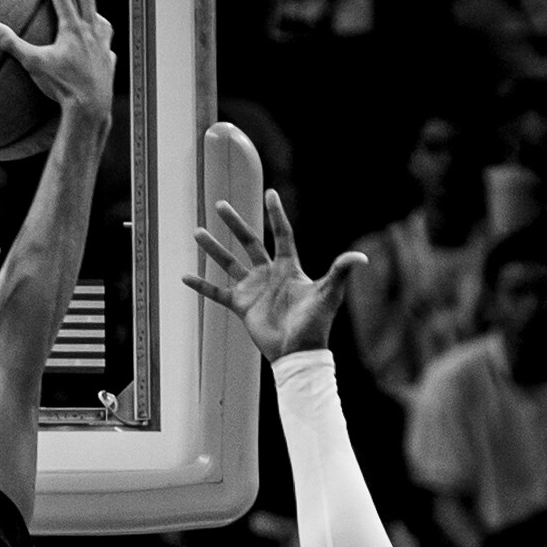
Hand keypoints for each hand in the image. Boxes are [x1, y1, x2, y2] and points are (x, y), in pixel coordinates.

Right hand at [0, 0, 115, 129]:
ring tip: (84, 5)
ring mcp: (103, 45)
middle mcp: (91, 31)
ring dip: (90, 7)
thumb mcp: (33, 64)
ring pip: (100, 17)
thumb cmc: (62, 86)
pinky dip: (101, 36)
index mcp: (72, 28)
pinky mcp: (108, 61)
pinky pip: (107, 43)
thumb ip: (12, 45)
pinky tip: (98, 41)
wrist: (90, 108)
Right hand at [186, 190, 366, 363]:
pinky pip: (217, 293)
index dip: (275, 215)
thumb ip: (340, 272)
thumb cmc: (315, 323)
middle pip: (248, 242)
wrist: (297, 352)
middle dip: (234, 223)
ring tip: (197, 233)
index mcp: (288, 267)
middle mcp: (268, 274)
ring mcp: (253, 289)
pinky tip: (185, 277)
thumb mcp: (329, 294)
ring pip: (229, 263)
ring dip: (213, 249)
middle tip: (220, 205)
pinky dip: (201, 286)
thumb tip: (361, 257)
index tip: (270, 194)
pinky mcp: (241, 306)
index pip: (281, 234)